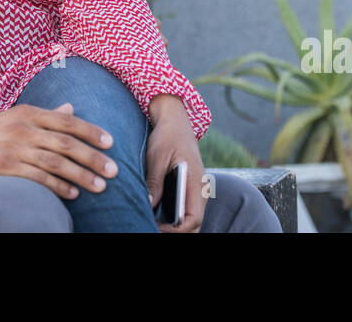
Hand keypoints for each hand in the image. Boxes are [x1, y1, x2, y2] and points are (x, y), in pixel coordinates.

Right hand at [0, 103, 118, 200]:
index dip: (91, 131)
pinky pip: (38, 178)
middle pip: (66, 143)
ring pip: (56, 163)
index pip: (67, 121)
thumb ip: (45, 115)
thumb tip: (71, 108)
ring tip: (99, 186)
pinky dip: (57, 187)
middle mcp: (23, 129)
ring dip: (80, 176)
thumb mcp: (15, 117)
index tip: (110, 142)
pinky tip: (72, 194)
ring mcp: (14, 148)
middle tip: (113, 170)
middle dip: (93, 158)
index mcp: (28, 113)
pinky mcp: (5, 168)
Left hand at [146, 95, 205, 232]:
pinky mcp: (191, 186)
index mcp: (197, 182)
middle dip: (176, 231)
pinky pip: (187, 208)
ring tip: (153, 222)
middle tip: (152, 227)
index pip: (194, 219)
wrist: (175, 119)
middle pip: (195, 224)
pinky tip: (157, 213)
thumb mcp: (157, 157)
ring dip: (176, 225)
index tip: (156, 227)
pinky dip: (176, 216)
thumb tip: (150, 204)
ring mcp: (197, 189)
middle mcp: (201, 189)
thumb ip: (155, 181)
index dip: (176, 230)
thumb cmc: (167, 135)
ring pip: (191, 218)